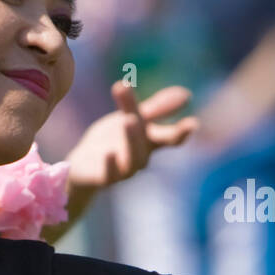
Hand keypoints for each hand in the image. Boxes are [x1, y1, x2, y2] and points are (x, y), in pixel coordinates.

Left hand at [65, 82, 199, 190]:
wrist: (82, 166)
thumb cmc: (111, 140)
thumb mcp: (132, 118)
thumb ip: (156, 108)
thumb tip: (187, 95)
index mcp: (149, 140)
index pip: (171, 138)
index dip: (182, 133)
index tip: (192, 124)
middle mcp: (140, 156)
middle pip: (147, 143)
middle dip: (144, 128)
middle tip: (136, 114)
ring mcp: (123, 169)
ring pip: (133, 160)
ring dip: (132, 141)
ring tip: (128, 120)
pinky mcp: (103, 179)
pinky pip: (110, 175)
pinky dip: (111, 165)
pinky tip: (109, 152)